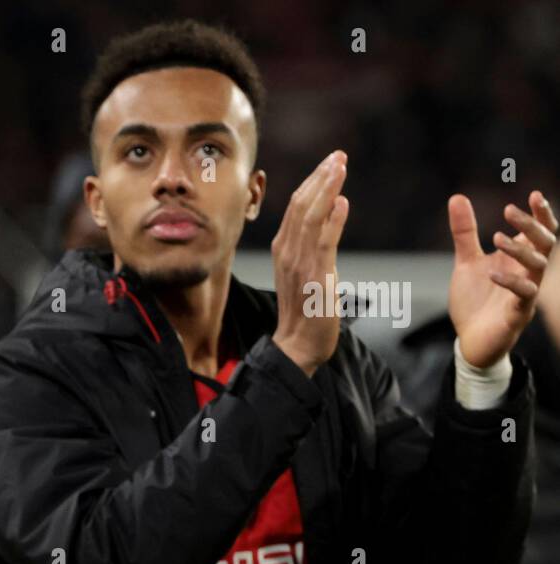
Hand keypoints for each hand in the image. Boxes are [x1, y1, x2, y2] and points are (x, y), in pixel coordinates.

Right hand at [271, 150, 350, 376]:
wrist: (298, 345)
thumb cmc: (305, 311)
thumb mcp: (307, 270)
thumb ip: (317, 240)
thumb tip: (334, 208)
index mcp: (284, 249)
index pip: (296, 207)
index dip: (313, 181)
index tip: (329, 162)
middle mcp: (287, 252)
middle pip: (301, 205)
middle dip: (320, 178)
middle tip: (338, 155)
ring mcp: (298, 264)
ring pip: (309, 217)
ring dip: (325, 190)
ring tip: (339, 167)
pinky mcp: (314, 276)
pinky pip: (322, 242)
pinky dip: (332, 220)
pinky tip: (343, 202)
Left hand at [448, 190, 556, 366]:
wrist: (470, 339)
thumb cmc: (475, 299)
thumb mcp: (466, 261)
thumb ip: (465, 232)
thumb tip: (457, 197)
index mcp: (520, 259)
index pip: (541, 232)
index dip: (542, 214)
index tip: (534, 195)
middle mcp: (528, 273)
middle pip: (545, 243)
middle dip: (531, 225)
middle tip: (509, 210)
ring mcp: (526, 293)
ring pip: (538, 266)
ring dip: (520, 249)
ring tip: (496, 238)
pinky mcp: (518, 313)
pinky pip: (524, 295)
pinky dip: (511, 282)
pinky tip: (493, 273)